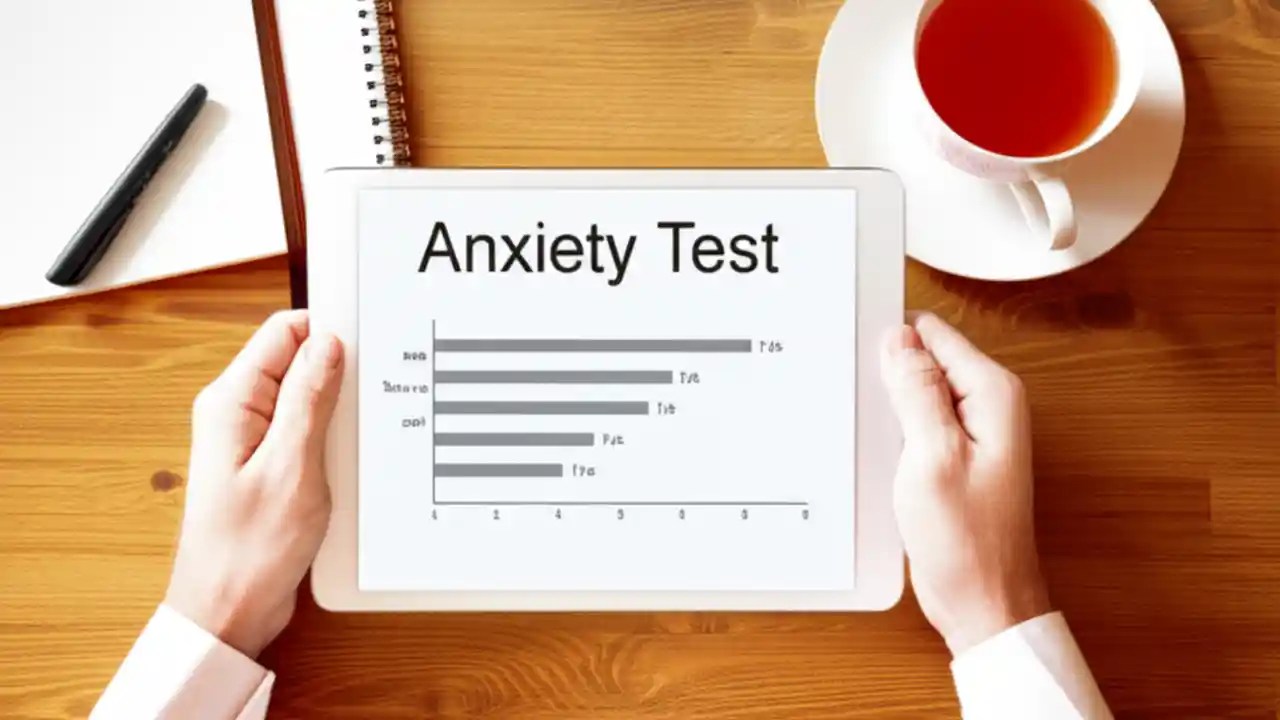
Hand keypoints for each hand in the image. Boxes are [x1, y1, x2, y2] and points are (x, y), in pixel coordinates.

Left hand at [164, 310, 343, 657]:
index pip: (284, 333)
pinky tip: (346, 465)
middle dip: (338, 375)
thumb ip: (309, 400)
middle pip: (298, 363)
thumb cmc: (248, 552)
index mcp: (231, 402)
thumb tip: (327, 345)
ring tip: (352, 446)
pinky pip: (307, 433)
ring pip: (308, 399)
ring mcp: (252, 441)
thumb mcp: (291, 468)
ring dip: (337, 415)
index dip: (328, 331)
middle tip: (367, 404)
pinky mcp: (269, 467)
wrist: (228, 613)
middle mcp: (237, 414)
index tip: (368, 343)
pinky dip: (332, 442)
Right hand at [879, 313, 1049, 654]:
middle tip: (868, 410)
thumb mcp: (932, 455)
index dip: (892, 342)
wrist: (981, 600)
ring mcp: (971, 433)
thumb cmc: (968, 542)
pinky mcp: (953, 457)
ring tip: (876, 439)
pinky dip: (894, 433)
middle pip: (924, 360)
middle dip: (888, 376)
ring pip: (916, 392)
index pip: (932, 334)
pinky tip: (882, 455)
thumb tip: (899, 339)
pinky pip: (916, 424)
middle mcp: (988, 407)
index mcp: (993, 395)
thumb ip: (916, 391)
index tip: (861, 358)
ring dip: (889, 407)